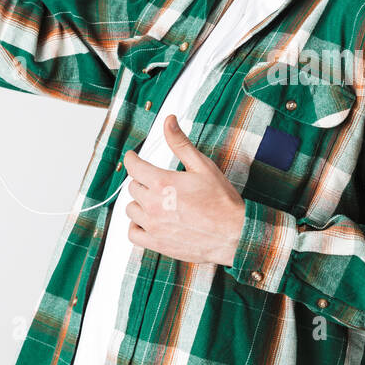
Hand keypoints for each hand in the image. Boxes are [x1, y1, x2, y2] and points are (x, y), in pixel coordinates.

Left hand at [121, 116, 247, 267]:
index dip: (132, 158)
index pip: (133, 166)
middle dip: (142, 181)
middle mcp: (153, 205)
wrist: (234, 233)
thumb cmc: (221, 201)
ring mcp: (153, 226)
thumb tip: (169, 121)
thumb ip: (180, 143)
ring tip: (155, 201)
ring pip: (131, 209)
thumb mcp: (202, 166)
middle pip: (133, 187)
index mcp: (162, 183)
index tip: (134, 157)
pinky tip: (148, 220)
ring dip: (140, 203)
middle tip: (156, 181)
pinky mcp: (156, 243)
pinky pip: (132, 233)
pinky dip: (136, 226)